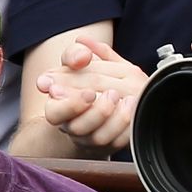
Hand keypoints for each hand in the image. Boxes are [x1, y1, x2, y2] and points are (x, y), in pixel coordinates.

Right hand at [36, 36, 147, 155]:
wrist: (102, 97)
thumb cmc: (85, 80)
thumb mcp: (78, 62)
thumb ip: (76, 53)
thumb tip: (80, 48)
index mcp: (58, 107)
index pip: (56, 113)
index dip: (71, 105)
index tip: (88, 94)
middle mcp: (73, 126)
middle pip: (79, 127)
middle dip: (98, 111)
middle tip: (112, 94)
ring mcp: (92, 137)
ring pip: (100, 138)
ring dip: (116, 119)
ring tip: (128, 100)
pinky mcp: (112, 142)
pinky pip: (120, 141)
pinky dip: (128, 126)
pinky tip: (135, 109)